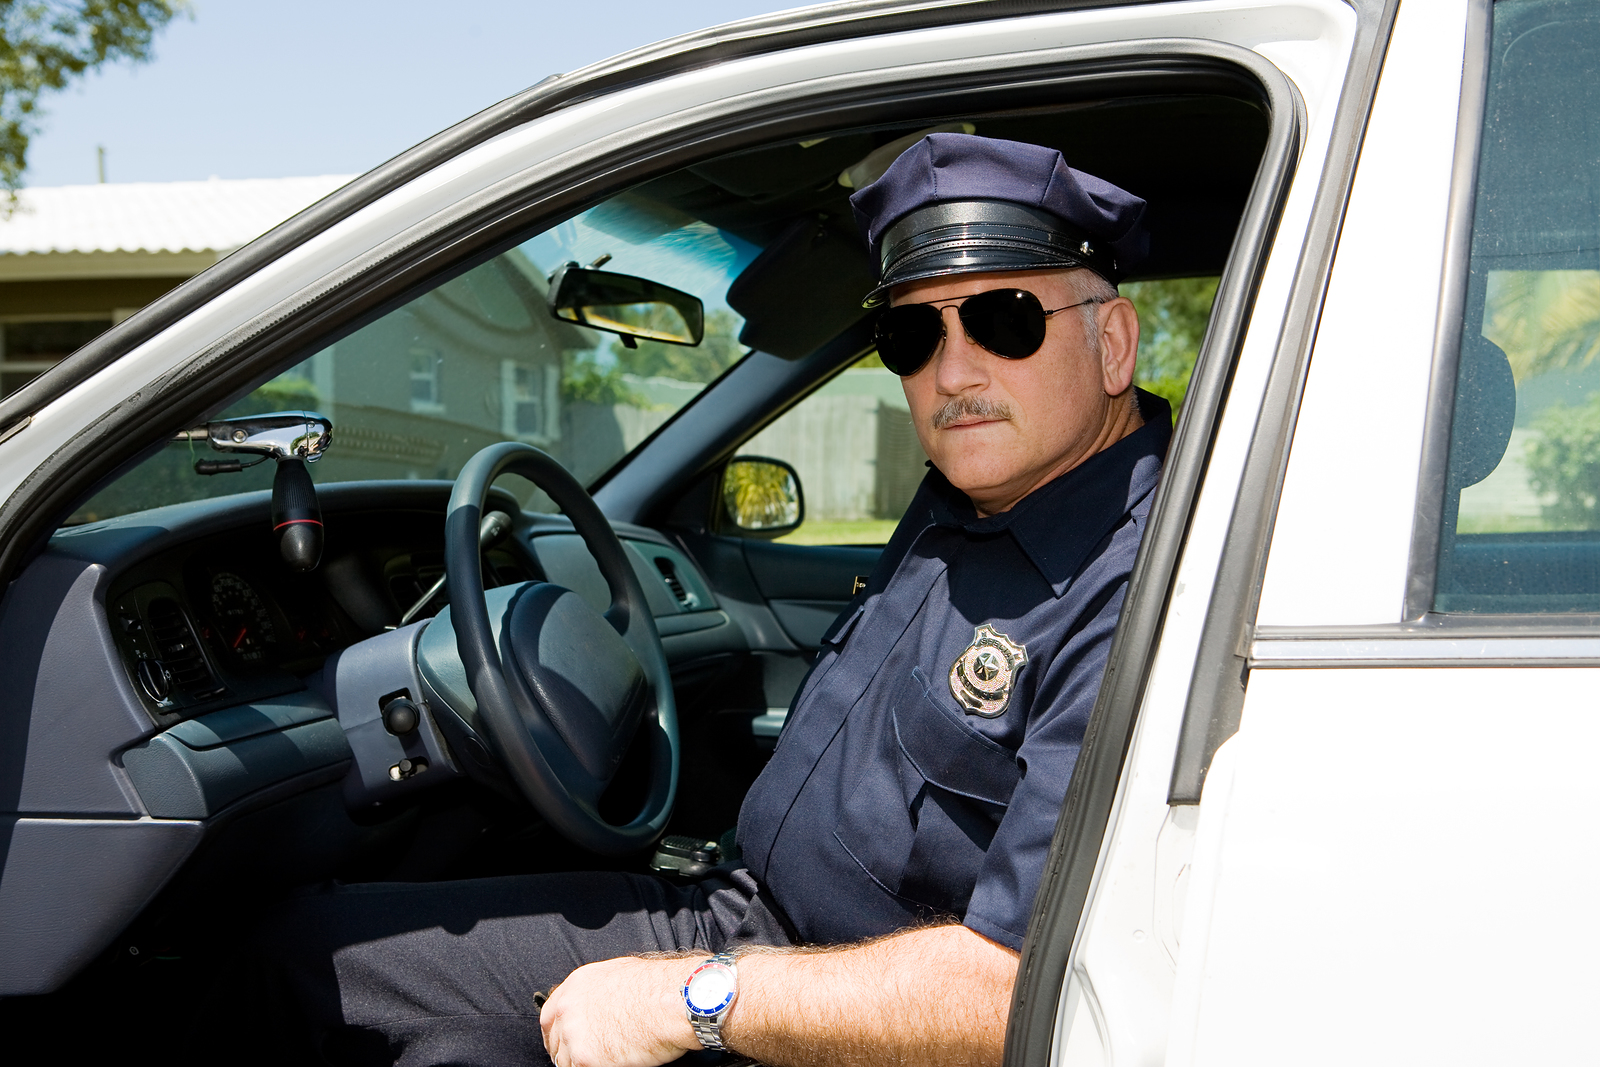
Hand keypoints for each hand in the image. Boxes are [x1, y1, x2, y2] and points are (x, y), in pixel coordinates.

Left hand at [540, 956, 700, 1066]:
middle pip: (555, 1042)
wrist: (670, 1001)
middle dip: (566, 1052)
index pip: (549, 1016)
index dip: (555, 1033)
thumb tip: (600, 1006)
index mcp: (576, 986)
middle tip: (583, 1058)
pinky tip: (612, 1065)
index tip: (561, 1043)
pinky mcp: (585, 1058)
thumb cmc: (657, 987)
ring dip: (580, 1064)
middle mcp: (568, 1009)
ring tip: (604, 1061)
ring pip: (566, 1062)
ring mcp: (574, 1035)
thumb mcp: (619, 975)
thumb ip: (598, 992)